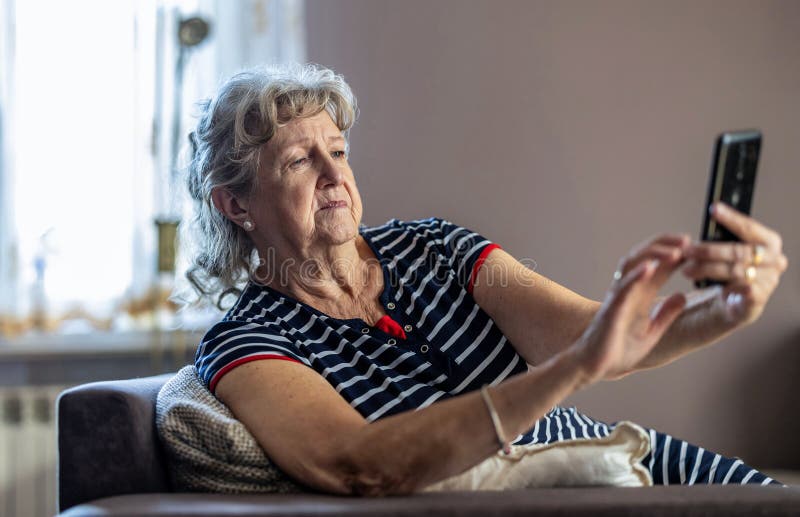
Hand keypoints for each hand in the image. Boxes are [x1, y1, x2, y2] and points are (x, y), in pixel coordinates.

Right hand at [572, 235, 688, 382]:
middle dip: (665, 245)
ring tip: (674, 251)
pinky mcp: (612, 309)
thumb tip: (683, 297)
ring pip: (633, 265)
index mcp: (640, 295)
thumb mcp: (652, 332)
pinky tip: (650, 267)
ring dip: (653, 254)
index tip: (693, 247)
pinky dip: (636, 275)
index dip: (674, 253)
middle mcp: (628, 290)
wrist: (594, 366)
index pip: (657, 265)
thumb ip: (666, 314)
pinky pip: (623, 288)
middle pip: (644, 256)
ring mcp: (619, 297)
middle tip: (687, 241)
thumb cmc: (618, 351)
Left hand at [682, 202, 788, 325]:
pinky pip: (738, 289)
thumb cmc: (733, 269)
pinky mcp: (760, 298)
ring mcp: (770, 280)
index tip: (714, 209)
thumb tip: (710, 220)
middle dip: (708, 250)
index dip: (731, 218)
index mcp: (770, 242)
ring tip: (687, 269)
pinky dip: (721, 287)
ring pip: (734, 271)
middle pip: (737, 251)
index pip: (749, 227)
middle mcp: (775, 259)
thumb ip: (725, 238)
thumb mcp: (730, 251)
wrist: (739, 302)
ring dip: (706, 269)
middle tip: (687, 251)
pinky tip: (705, 285)